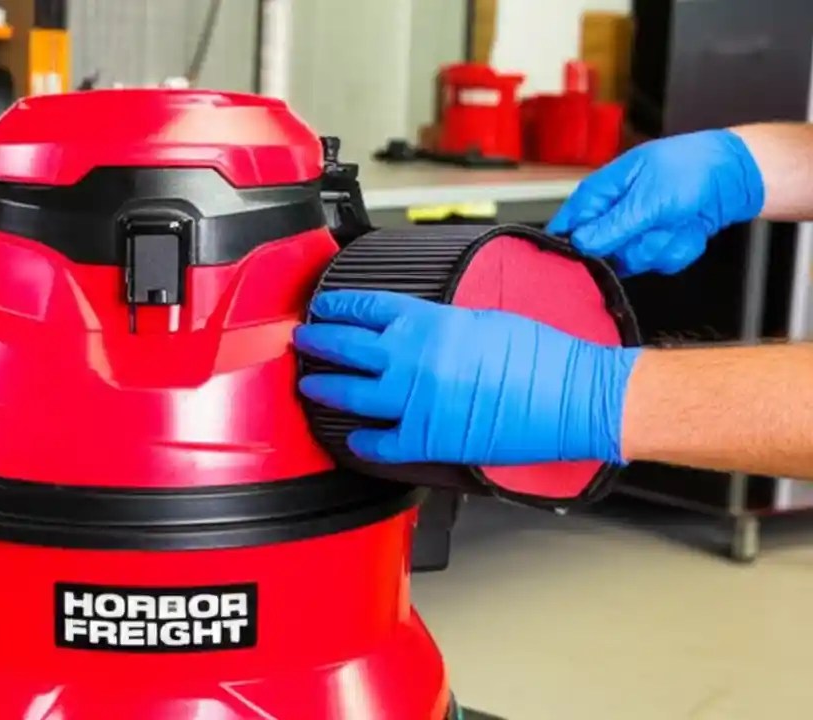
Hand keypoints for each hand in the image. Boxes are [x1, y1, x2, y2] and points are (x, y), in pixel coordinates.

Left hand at [294, 290, 640, 465]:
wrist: (569, 397)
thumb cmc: (542, 357)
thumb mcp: (484, 319)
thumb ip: (442, 323)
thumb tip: (422, 327)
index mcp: (428, 322)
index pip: (366, 307)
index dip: (338, 307)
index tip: (324, 308)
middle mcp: (412, 359)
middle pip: (346, 346)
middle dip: (318, 341)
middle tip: (304, 340)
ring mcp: (415, 401)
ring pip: (350, 394)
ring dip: (324, 387)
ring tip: (310, 383)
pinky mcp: (427, 439)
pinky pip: (380, 442)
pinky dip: (362, 441)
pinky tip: (352, 438)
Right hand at [547, 129, 764, 275]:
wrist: (736, 174)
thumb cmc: (691, 169)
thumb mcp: (649, 198)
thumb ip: (613, 226)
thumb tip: (580, 244)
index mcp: (601, 192)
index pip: (568, 226)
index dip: (573, 245)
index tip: (590, 255)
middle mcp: (615, 212)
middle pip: (602, 252)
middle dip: (633, 245)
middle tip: (652, 225)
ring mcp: (637, 229)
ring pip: (634, 260)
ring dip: (661, 244)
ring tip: (677, 221)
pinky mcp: (658, 242)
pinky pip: (660, 261)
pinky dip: (679, 247)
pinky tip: (688, 226)